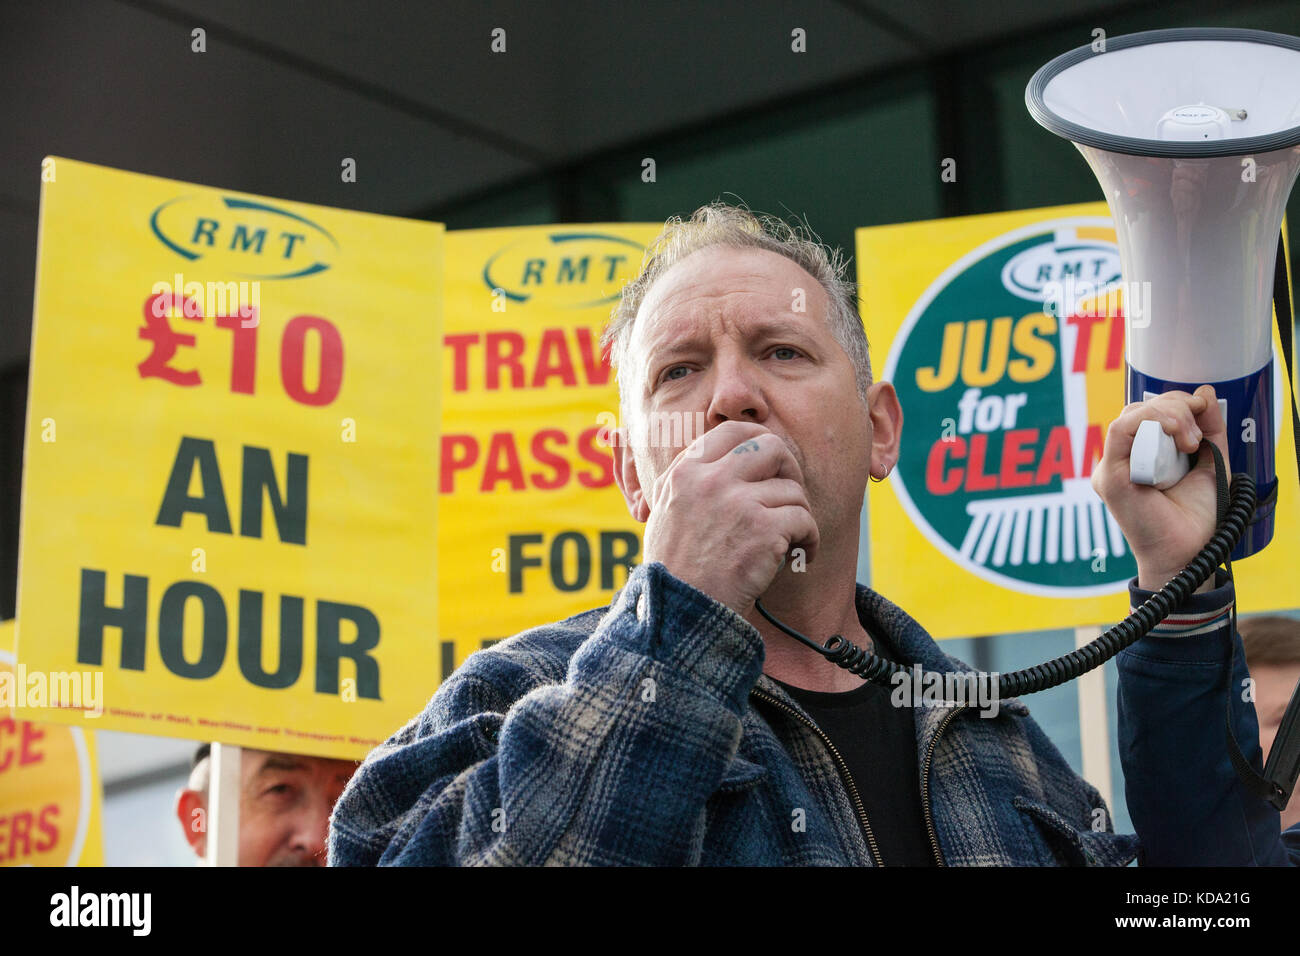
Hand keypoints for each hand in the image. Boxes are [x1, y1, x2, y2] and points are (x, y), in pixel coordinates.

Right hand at [642, 421, 819, 615]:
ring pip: (792, 488)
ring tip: (793, 539)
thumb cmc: (675, 571)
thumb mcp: (666, 514)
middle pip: (770, 446)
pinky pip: (805, 519)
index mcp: (685, 472)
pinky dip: (810, 538)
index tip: (772, 465)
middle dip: (790, 469)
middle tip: (791, 495)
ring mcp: (737, 503)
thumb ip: (691, 483)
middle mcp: (709, 480)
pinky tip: (802, 555)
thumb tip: (728, 460)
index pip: (732, 431)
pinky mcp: (763, 530)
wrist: (681, 612)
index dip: (760, 442)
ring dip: (799, 514)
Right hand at [1091, 385, 1228, 591]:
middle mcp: (1122, 458)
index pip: (1151, 411)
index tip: (1203, 413)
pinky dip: (1148, 422)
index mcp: (1140, 454)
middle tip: (1197, 437)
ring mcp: (1112, 467)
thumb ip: (1208, 428)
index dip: (1178, 403)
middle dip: (1176, 408)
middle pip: (1140, 409)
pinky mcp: (1110, 476)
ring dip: (1167, 416)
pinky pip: (1120, 432)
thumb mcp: (1209, 460)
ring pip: (1131, 416)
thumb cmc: (1195, 515)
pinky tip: (1173, 433)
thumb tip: (1203, 393)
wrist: (1189, 550)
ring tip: (1190, 442)